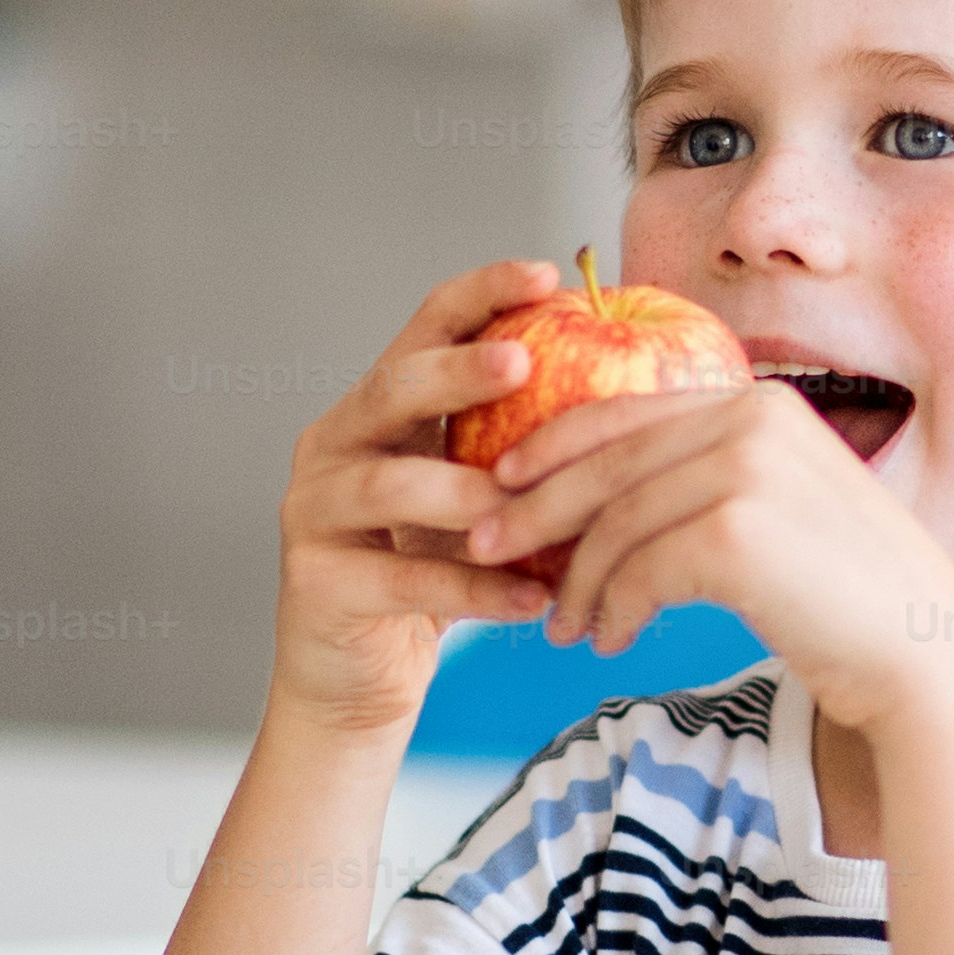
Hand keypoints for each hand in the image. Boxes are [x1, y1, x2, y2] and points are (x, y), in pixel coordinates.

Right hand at [267, 261, 566, 740]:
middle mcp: (334, 443)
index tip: (547, 274)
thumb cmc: (436, 577)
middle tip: (524, 363)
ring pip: (389, 485)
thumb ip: (524, 449)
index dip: (481, 294)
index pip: (426, 328)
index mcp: (379, 409)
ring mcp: (313, 510)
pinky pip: (404, 578)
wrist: (360, 680)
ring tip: (533, 509)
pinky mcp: (315, 582)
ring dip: (468, 494)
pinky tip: (535, 598)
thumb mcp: (481, 500)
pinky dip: (476, 588)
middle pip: (392, 388)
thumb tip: (641, 397)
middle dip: (459, 372)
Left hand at [469, 377, 953, 740]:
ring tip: (560, 627)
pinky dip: (611, 610)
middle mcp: (752, 420)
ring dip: (576, 582)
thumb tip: (604, 499)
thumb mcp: (778, 511)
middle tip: (484, 549)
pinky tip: (607, 641)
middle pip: (607, 463)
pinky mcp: (735, 533)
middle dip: (535, 510)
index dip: (554, 446)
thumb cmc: (849, 598)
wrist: (922, 657)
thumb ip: (707, 483)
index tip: (503, 484)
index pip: (628, 411)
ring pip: (616, 524)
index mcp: (759, 402)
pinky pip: (638, 572)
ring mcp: (746, 471)